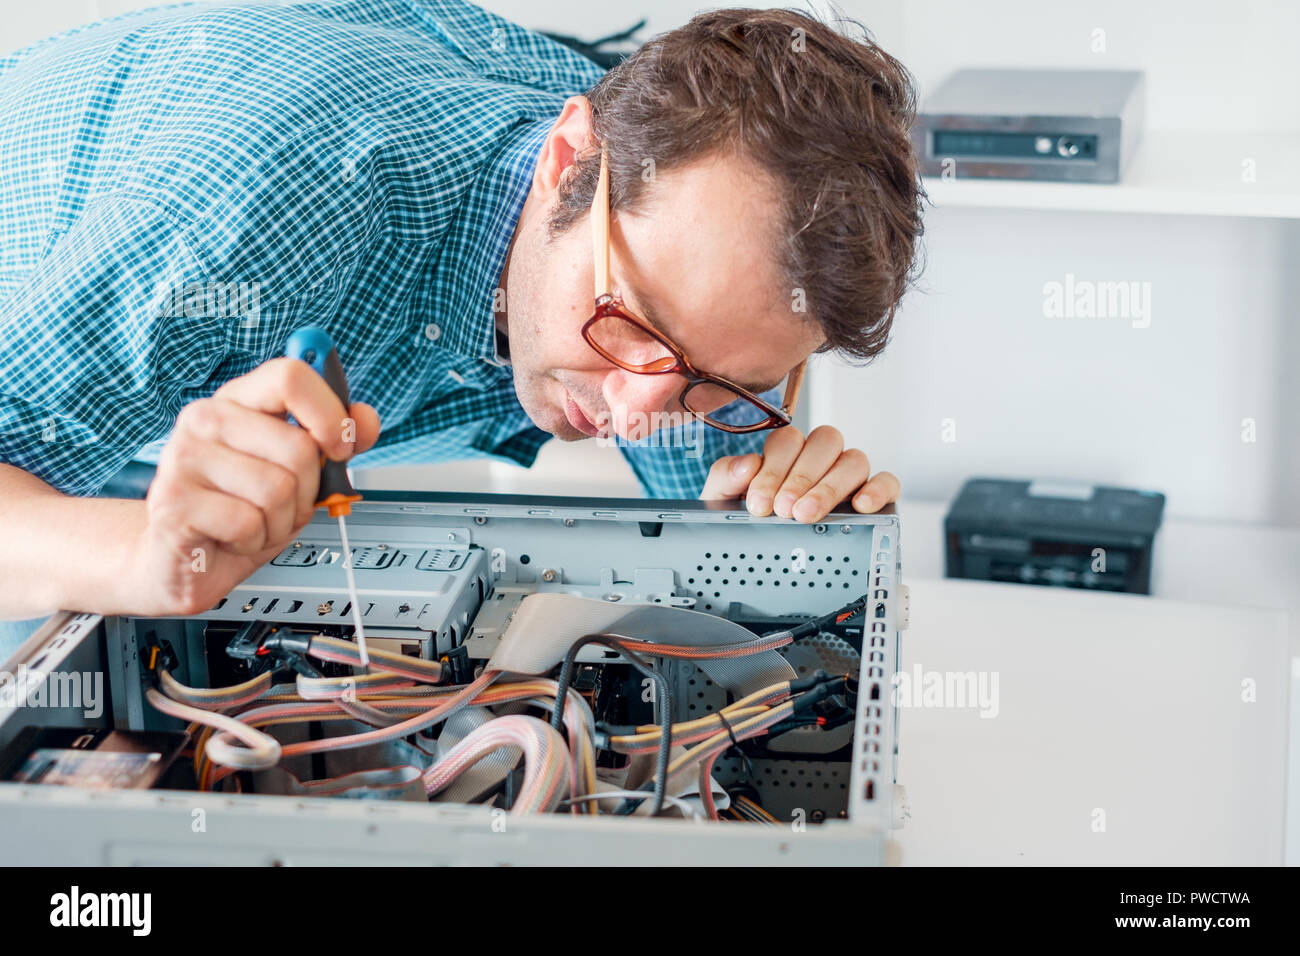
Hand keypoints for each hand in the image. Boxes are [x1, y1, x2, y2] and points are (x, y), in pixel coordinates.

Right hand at [126, 358, 380, 615]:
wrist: (185, 561)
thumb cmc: (241, 512)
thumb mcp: (300, 475)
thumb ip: (334, 442)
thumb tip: (365, 418)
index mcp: (238, 400)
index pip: (291, 376)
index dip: (330, 414)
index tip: (340, 448)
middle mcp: (205, 418)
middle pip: (298, 448)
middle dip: (307, 492)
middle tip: (281, 505)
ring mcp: (182, 456)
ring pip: (278, 489)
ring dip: (281, 522)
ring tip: (254, 524)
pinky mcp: (172, 501)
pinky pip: (249, 522)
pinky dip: (255, 541)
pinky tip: (231, 538)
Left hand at [699, 425, 898, 522]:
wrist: (757, 544)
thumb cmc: (750, 514)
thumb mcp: (724, 496)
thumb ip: (727, 476)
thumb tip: (747, 464)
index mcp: (788, 449)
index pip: (789, 440)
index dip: (774, 468)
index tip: (759, 501)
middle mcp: (821, 456)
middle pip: (825, 442)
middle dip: (802, 477)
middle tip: (783, 509)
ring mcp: (849, 474)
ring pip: (854, 460)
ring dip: (830, 487)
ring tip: (807, 514)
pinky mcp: (874, 493)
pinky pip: (887, 481)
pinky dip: (878, 490)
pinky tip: (861, 506)